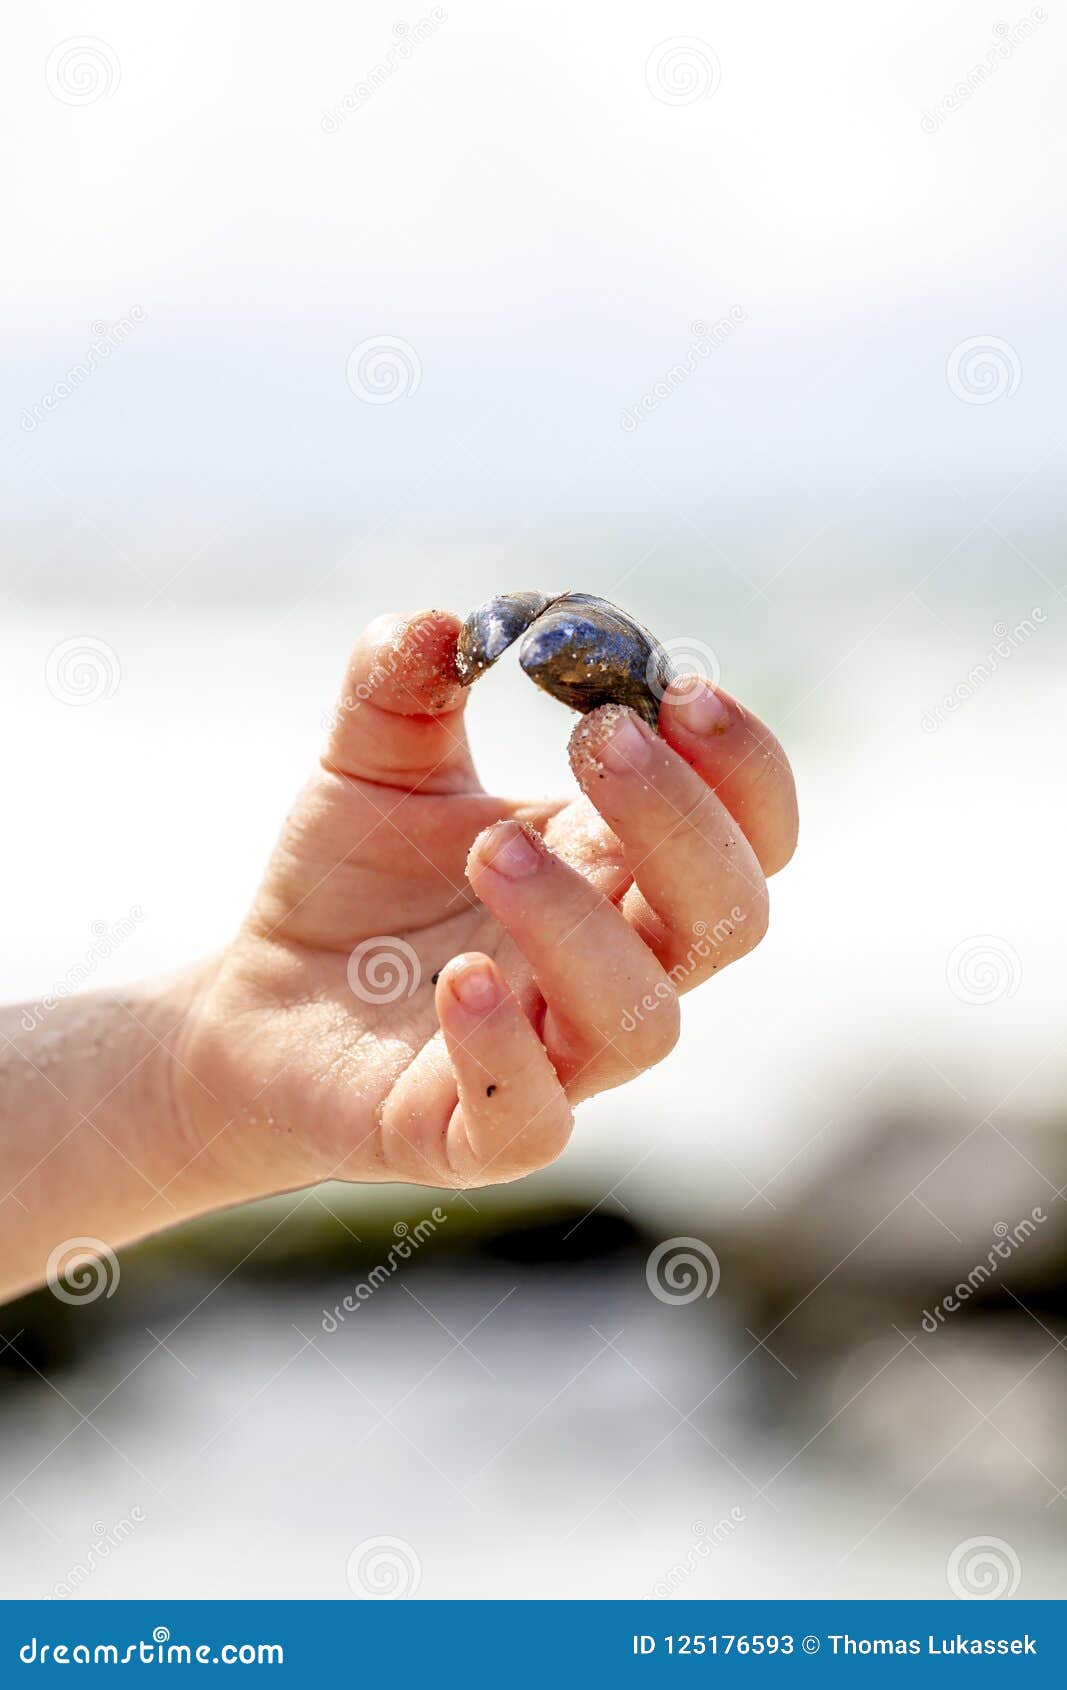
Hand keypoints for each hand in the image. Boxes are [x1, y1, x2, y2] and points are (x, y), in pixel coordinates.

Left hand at [174, 608, 797, 1195]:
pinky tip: (453, 977)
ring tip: (490, 847)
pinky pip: (532, 1124)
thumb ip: (402, 683)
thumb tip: (446, 624)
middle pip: (730, 916)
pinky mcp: (472, 1135)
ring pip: (645, 1018)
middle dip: (682, 820)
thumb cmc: (351, 885)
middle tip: (594, 738)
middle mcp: (613, 967)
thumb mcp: (370, 761)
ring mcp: (554, 1059)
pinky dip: (505, 1052)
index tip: (676, 685)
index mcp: (622, 872)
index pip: (752, 830)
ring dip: (584, 924)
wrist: (256, 1009)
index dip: (742, 762)